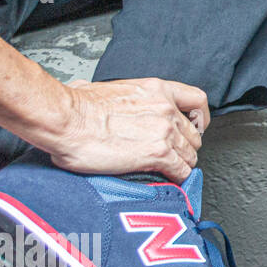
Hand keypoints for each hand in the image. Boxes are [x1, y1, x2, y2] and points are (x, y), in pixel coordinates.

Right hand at [42, 78, 210, 181]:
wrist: (66, 120)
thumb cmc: (76, 106)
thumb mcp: (108, 87)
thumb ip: (117, 95)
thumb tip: (92, 93)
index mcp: (156, 90)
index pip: (197, 100)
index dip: (200, 118)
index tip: (197, 127)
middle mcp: (166, 109)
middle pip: (194, 134)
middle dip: (186, 147)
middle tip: (175, 155)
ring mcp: (165, 132)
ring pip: (189, 154)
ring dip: (182, 164)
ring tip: (171, 170)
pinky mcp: (158, 154)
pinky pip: (181, 170)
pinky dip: (178, 177)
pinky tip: (169, 179)